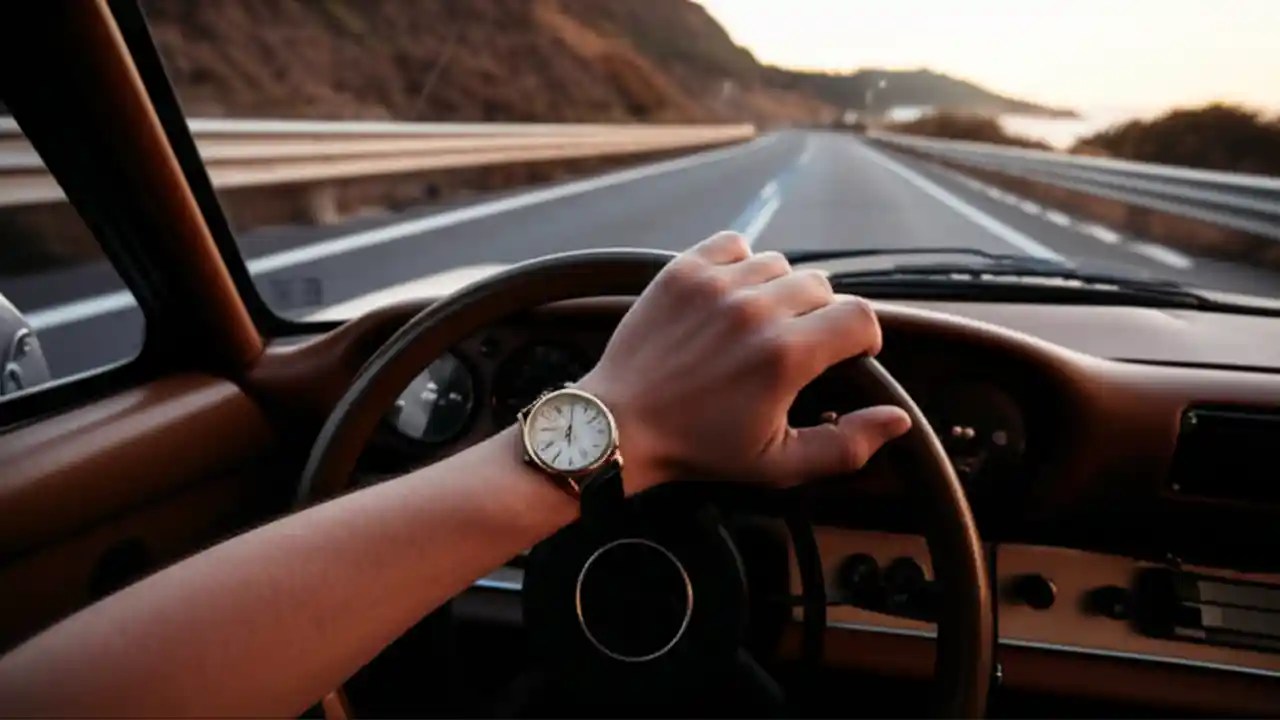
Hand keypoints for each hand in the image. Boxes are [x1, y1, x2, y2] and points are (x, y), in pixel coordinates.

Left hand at [578, 232, 910, 493]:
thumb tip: (896, 419)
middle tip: (792, 349)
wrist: (620, 425)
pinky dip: (740, 266)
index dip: (861, 337)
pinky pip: (735, 245)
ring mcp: (716, 285)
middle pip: (822, 288)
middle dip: (819, 317)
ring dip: (780, 291)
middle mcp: (755, 311)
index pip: (860, 316)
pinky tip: (730, 299)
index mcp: (785, 357)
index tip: (844, 354)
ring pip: (780, 265)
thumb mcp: (779, 465)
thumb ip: (846, 445)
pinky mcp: (682, 270)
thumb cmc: (699, 448)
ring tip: (758, 325)